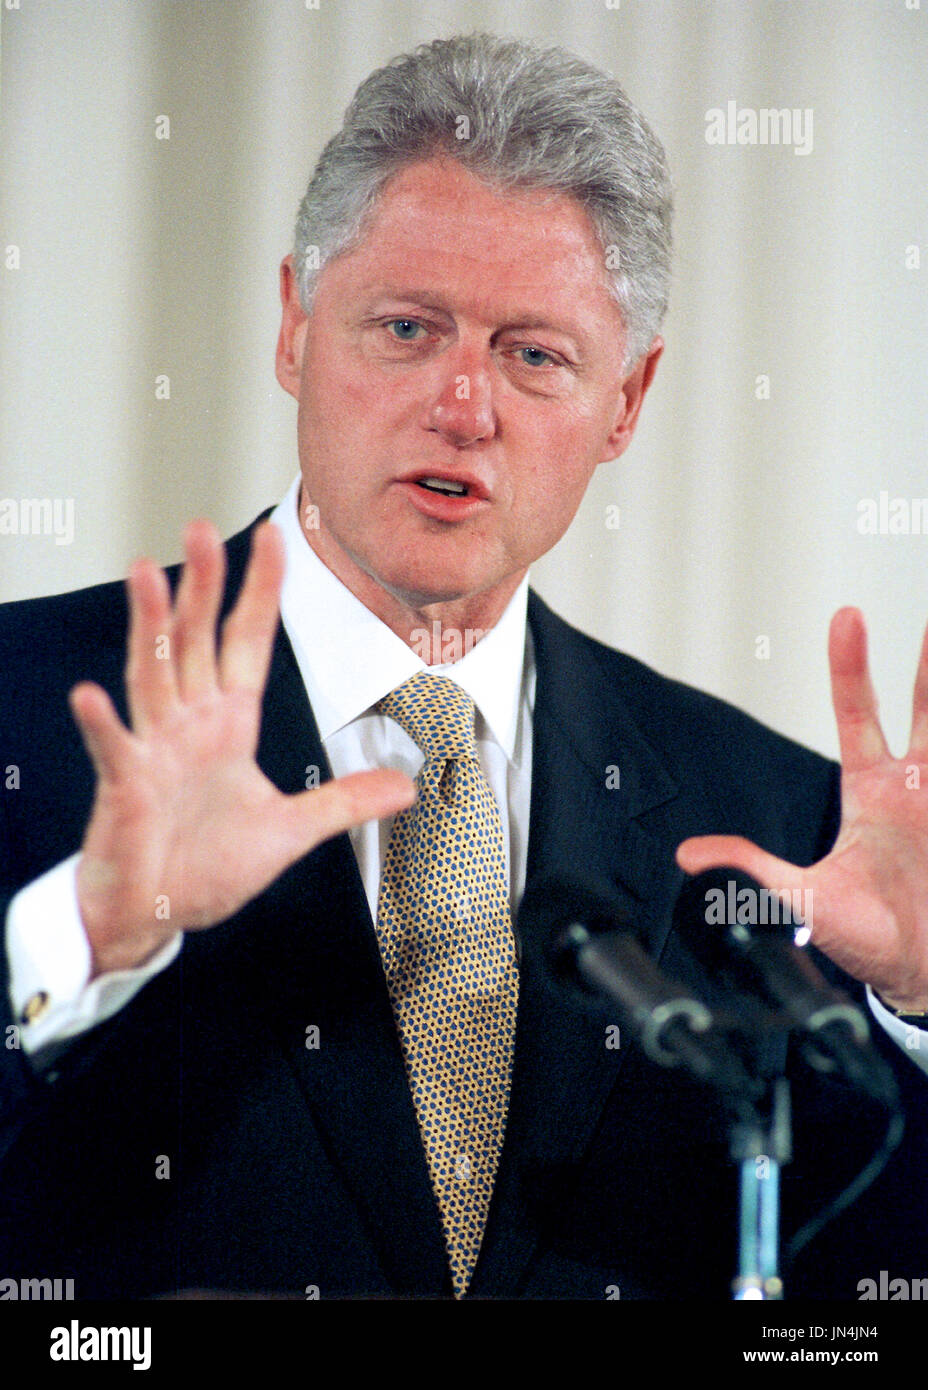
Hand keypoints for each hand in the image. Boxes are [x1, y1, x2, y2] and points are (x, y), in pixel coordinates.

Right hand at [70, 519, 414, 976]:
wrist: (157, 912)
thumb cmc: (208, 867)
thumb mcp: (291, 830)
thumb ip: (345, 801)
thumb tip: (404, 786)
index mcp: (229, 725)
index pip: (247, 642)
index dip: (260, 592)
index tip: (272, 540)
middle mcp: (190, 726)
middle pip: (195, 641)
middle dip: (202, 586)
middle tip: (201, 530)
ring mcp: (154, 751)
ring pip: (153, 676)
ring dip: (150, 628)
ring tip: (145, 575)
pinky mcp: (126, 788)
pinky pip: (115, 749)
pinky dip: (103, 723)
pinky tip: (94, 694)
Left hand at [677, 608, 927, 1012]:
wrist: (915, 973)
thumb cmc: (864, 933)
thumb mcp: (798, 895)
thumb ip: (749, 868)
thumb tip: (690, 856)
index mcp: (872, 790)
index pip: (857, 712)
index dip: (850, 666)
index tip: (847, 618)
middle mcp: (914, 784)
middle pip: (925, 706)